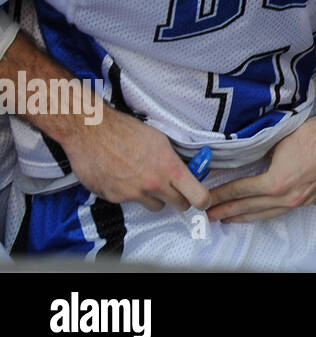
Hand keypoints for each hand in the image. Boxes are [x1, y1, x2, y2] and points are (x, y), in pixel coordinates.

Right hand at [61, 106, 208, 211]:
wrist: (91, 132)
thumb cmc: (126, 130)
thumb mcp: (160, 139)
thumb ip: (174, 159)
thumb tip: (187, 170)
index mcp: (169, 167)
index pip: (197, 195)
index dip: (203, 200)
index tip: (203, 201)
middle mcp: (154, 184)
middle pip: (179, 205)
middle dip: (180, 198)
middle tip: (176, 190)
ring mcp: (133, 194)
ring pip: (155, 206)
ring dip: (155, 197)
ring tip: (146, 179)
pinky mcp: (115, 198)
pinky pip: (131, 202)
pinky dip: (130, 193)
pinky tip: (123, 176)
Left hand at [205, 108, 315, 221]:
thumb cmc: (314, 133)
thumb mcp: (278, 143)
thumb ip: (262, 157)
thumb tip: (249, 161)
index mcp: (276, 183)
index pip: (240, 191)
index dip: (221, 195)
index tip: (207, 199)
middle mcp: (289, 197)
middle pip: (252, 208)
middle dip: (229, 212)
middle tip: (211, 216)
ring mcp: (304, 200)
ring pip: (271, 213)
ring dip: (249, 217)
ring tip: (233, 220)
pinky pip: (290, 208)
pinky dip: (274, 209)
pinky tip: (268, 209)